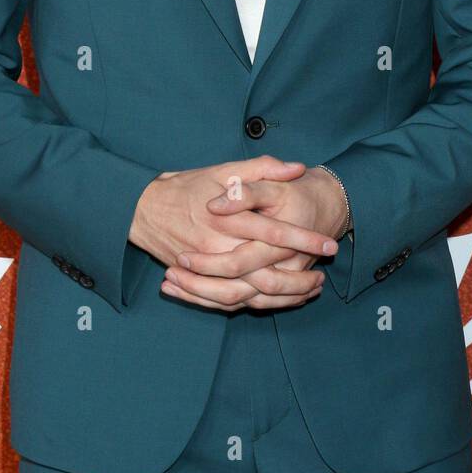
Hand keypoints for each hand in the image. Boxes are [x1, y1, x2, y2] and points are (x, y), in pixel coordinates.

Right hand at [130, 156, 338, 311]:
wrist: (142, 210)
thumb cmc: (185, 187)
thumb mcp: (222, 169)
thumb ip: (261, 168)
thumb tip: (297, 167)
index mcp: (227, 219)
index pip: (273, 232)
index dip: (304, 239)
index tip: (328, 244)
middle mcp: (217, 248)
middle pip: (265, 273)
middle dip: (298, 278)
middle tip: (323, 277)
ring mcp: (206, 270)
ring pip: (250, 295)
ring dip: (282, 297)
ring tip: (308, 291)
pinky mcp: (198, 282)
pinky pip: (230, 304)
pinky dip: (257, 305)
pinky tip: (279, 301)